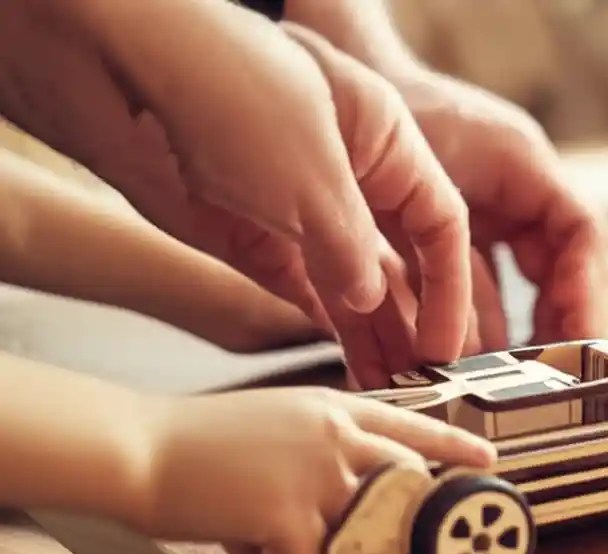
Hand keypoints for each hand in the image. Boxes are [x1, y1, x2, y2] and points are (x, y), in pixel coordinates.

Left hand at [0, 1, 473, 387]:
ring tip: (390, 385)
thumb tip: (370, 299)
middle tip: (425, 378)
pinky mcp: (246, 232)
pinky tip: (344, 359)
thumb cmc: (224, 92)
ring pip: (350, 281)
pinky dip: (321, 324)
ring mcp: (295, 204)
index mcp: (383, 138)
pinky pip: (299, 288)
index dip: (448, 286)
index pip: (439, 222)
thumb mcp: (313, 180)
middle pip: (399, 258)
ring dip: (372, 333)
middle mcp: (346, 173)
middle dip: (415, 319)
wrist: (110, 66)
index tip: (447, 341)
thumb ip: (351, 248)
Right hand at [138, 387, 496, 553]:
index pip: (411, 424)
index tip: (486, 457)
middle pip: (403, 483)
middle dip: (389, 516)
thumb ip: (319, 436)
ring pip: (359, 531)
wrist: (140, 447)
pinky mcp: (290, 516)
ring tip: (275, 533)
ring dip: (322, 544)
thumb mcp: (274, 415)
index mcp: (331, 409)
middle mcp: (334, 438)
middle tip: (359, 528)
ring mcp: (316, 476)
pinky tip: (256, 550)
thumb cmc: (195, 438)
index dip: (454, 443)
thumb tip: (346, 474)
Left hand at [279, 0, 607, 350]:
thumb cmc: (396, 107)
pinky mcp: (463, 239)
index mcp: (528, 167)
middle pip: (570, 268)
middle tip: (554, 365)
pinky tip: (469, 355)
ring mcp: (496, 217)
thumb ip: (458, 226)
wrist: (353, 87)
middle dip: (566, 319)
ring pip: (529, 287)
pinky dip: (483, 323)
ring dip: (523, 331)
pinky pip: (486, 289)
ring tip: (511, 372)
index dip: (586, 284)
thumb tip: (476, 300)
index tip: (576, 328)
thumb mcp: (432, 157)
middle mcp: (521, 196)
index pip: (584, 233)